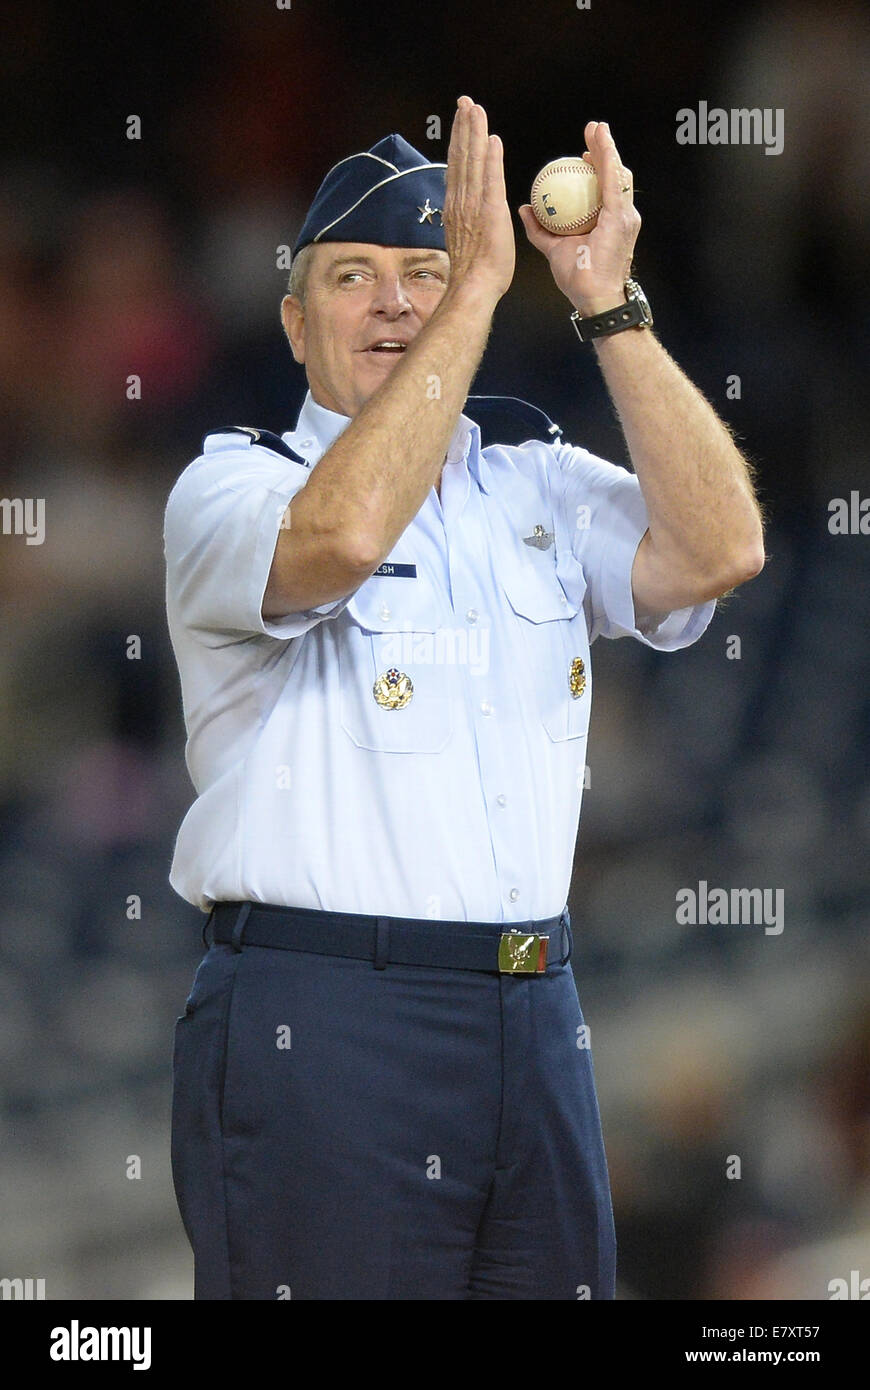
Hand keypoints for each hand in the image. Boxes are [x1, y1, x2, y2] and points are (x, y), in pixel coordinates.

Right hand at [443, 96, 514, 304]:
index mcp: (456, 206)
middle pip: (461, 156)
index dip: (459, 140)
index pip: (458, 166)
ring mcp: (473, 205)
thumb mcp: (468, 239)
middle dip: (463, 126)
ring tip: (474, 109)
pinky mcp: (489, 211)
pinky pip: (490, 179)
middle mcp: (461, 201)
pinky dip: (490, 158)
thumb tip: (475, 214)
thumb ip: (470, 220)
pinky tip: (491, 139)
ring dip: (473, 133)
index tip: (462, 120)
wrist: (473, 286)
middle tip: (466, 102)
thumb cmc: (475, 272)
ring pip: (472, 161)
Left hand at [517, 121, 640, 314]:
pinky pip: (612, 181)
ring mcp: (625, 216)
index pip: (604, 187)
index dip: (596, 166)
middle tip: (592, 131)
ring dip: (607, 148)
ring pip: (617, 173)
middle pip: (614, 174)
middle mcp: (622, 215)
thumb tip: (524, 209)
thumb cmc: (578, 279)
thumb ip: (540, 229)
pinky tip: (599, 143)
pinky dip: (607, 159)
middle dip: (604, 150)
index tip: (582, 153)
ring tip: (597, 130)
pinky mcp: (620, 216)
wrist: (593, 297)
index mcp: (609, 221)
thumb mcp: (554, 249)